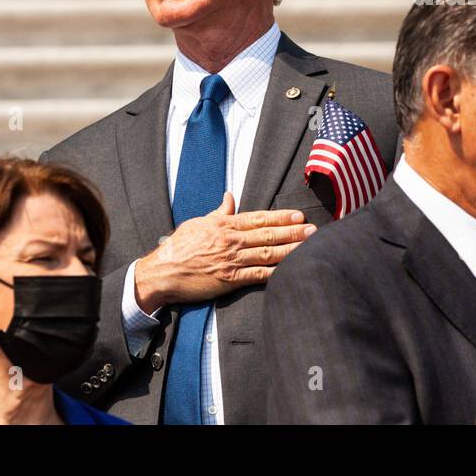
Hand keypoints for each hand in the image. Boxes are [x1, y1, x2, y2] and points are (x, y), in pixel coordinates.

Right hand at [134, 192, 315, 310]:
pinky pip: (258, 275)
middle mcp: (232, 240)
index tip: (298, 215)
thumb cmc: (178, 247)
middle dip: (293, 231)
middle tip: (313, 229)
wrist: (163, 272)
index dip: (281, 216)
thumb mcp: (199, 222)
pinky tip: (291, 269)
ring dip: (290, 249)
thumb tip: (230, 196)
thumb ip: (220, 211)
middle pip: (269, 234)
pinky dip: (276, 272)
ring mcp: (232, 260)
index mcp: (225, 225)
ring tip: (309, 245)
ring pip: (268, 253)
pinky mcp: (230, 279)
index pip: (259, 218)